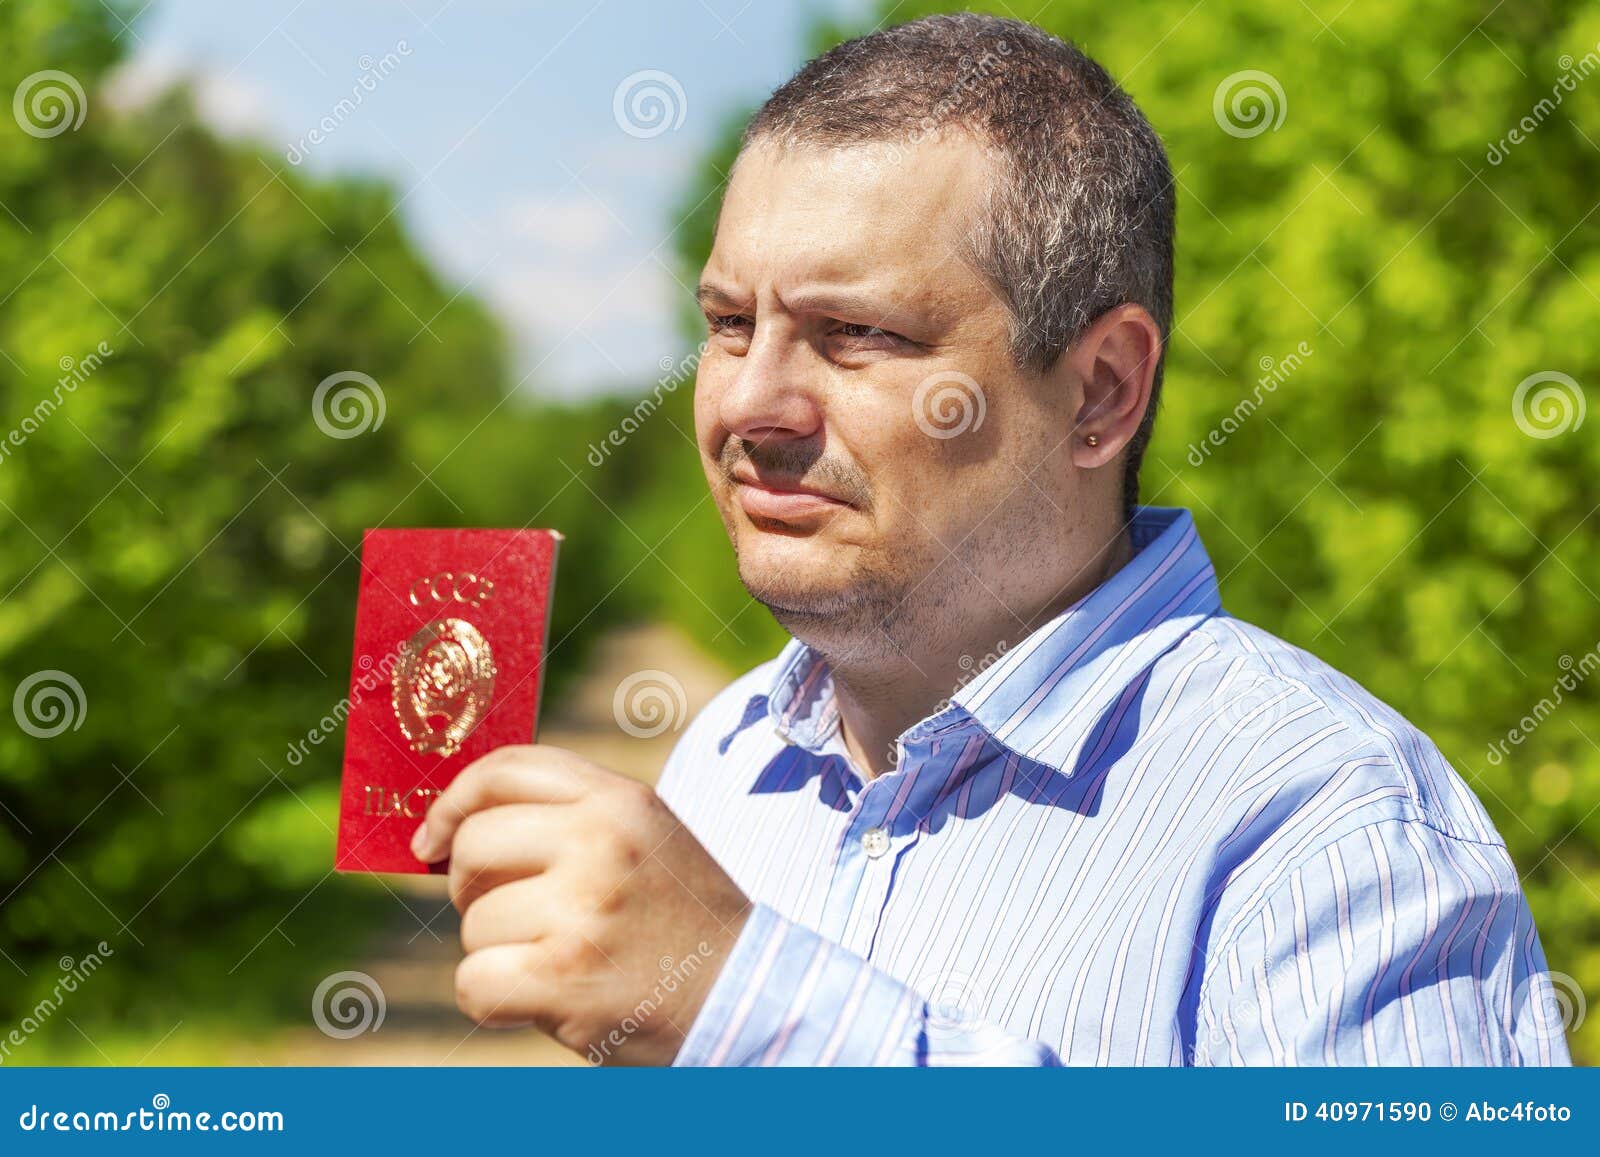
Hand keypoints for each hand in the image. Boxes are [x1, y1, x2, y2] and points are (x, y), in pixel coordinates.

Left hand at [411, 744, 750, 1064]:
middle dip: (470, 888)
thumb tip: (453, 828)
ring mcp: (582, 907)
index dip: (452, 802)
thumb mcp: (645, 837)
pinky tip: (540, 1002)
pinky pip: (474, 982)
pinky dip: (493, 1002)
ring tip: (556, 962)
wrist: (747, 996)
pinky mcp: (565, 976)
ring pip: (471, 923)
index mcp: (618, 800)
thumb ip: (569, 818)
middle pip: (472, 845)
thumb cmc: (680, 920)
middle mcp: (600, 842)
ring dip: (496, 953)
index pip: (506, 769)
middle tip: (510, 917)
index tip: (432, 840)